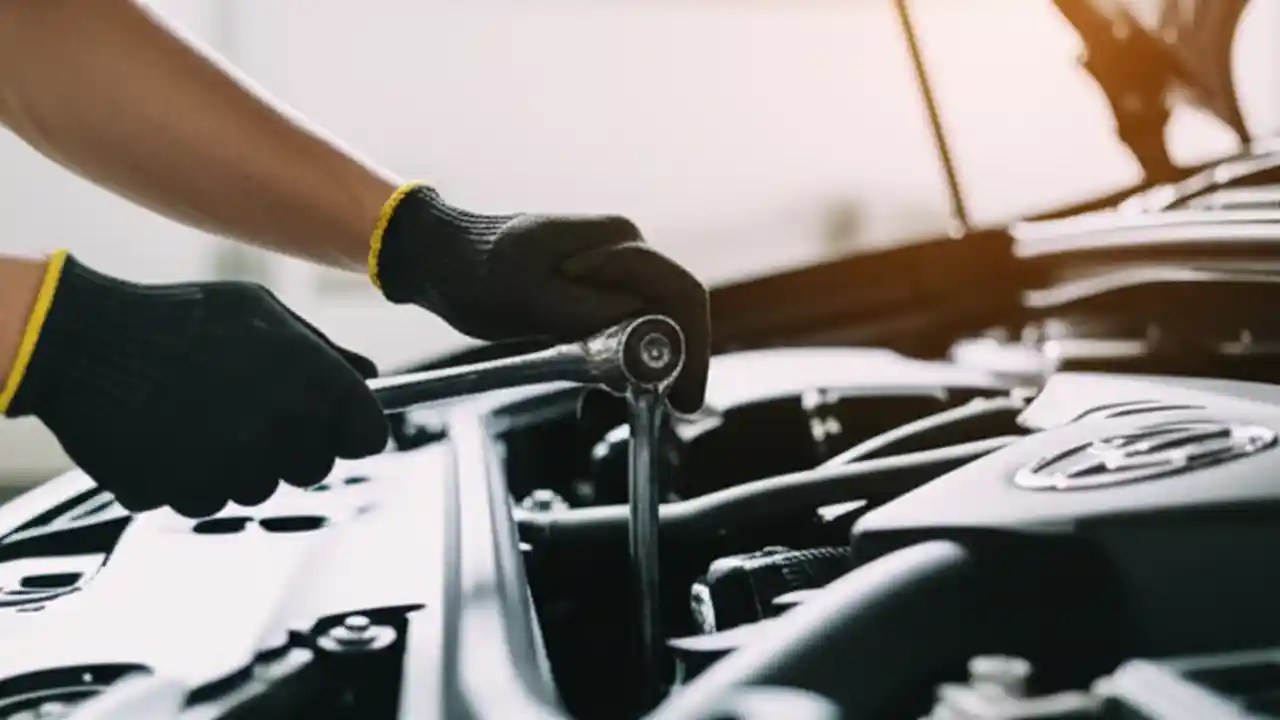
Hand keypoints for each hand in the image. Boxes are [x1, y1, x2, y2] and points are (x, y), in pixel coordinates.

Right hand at [4, 254, 387, 516]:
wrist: (85, 338)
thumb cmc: (180, 316)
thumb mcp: (261, 312)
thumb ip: (324, 351)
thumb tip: (370, 376)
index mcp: (313, 380)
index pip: (367, 436)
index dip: (350, 431)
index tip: (333, 427)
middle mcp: (280, 427)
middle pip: (313, 468)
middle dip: (290, 447)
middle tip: (247, 411)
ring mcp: (229, 465)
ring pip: (257, 490)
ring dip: (235, 462)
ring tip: (197, 414)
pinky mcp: (180, 492)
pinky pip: (202, 500)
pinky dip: (188, 478)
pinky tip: (166, 435)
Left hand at [370, 185, 709, 412]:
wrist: (439, 258)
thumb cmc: (476, 274)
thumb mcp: (531, 301)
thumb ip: (591, 313)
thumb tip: (647, 332)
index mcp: (617, 241)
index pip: (681, 293)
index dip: (693, 347)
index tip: (686, 397)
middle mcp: (624, 247)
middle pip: (675, 308)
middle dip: (678, 361)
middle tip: (671, 409)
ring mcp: (611, 265)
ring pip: (654, 319)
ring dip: (651, 363)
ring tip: (629, 403)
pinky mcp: (595, 285)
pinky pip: (626, 321)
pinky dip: (625, 356)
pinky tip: (607, 388)